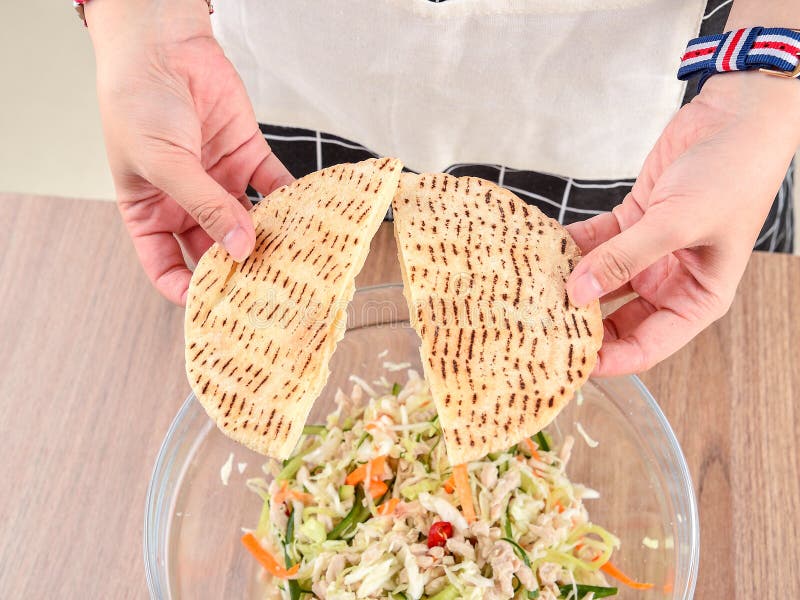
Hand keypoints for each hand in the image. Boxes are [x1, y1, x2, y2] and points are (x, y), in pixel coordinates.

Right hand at [86, 0, 292, 304]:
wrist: (161, 45)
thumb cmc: (137, 102)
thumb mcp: (162, 163)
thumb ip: (203, 206)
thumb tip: (240, 247)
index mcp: (150, 211)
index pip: (167, 266)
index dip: (189, 290)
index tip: (217, 308)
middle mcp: (186, 202)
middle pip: (215, 248)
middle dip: (239, 268)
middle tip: (268, 288)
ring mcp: (218, 181)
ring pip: (248, 221)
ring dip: (270, 237)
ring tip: (293, 258)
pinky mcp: (246, 156)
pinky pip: (272, 185)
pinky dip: (290, 199)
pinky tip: (306, 215)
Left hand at [566, 72, 799, 375]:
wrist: (736, 116)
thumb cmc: (732, 174)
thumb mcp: (677, 223)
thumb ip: (625, 258)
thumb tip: (577, 291)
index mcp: (697, 298)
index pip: (648, 346)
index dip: (610, 360)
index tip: (569, 364)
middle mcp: (670, 282)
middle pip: (617, 320)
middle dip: (581, 326)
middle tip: (539, 330)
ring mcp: (648, 254)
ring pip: (600, 281)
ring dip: (569, 284)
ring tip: (531, 293)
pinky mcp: (631, 223)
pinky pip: (594, 243)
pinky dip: (570, 246)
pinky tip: (542, 250)